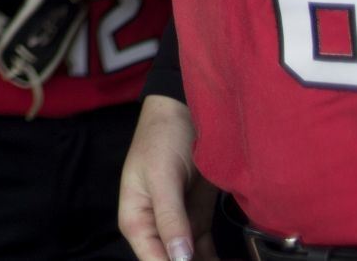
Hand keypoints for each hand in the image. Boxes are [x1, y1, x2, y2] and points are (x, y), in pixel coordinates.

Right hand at [119, 96, 216, 260]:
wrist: (183, 112)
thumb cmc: (162, 139)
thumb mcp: (162, 176)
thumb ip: (170, 218)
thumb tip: (180, 258)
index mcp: (136, 220)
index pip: (154, 260)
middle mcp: (155, 228)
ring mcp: (179, 226)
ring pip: (193, 260)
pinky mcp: (198, 220)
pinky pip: (208, 251)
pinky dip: (220, 260)